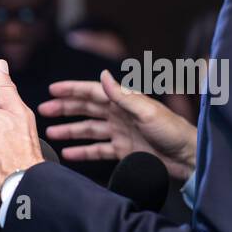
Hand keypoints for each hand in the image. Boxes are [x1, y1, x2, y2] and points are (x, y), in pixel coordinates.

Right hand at [39, 69, 197, 180]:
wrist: (187, 156)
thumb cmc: (172, 130)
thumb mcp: (146, 111)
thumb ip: (122, 95)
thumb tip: (102, 75)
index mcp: (124, 101)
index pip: (92, 92)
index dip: (72, 90)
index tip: (52, 89)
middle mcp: (119, 115)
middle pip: (86, 109)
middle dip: (65, 109)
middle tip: (44, 110)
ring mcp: (120, 133)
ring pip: (89, 130)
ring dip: (70, 130)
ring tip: (50, 133)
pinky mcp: (124, 150)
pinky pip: (98, 150)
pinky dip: (83, 151)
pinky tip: (69, 153)